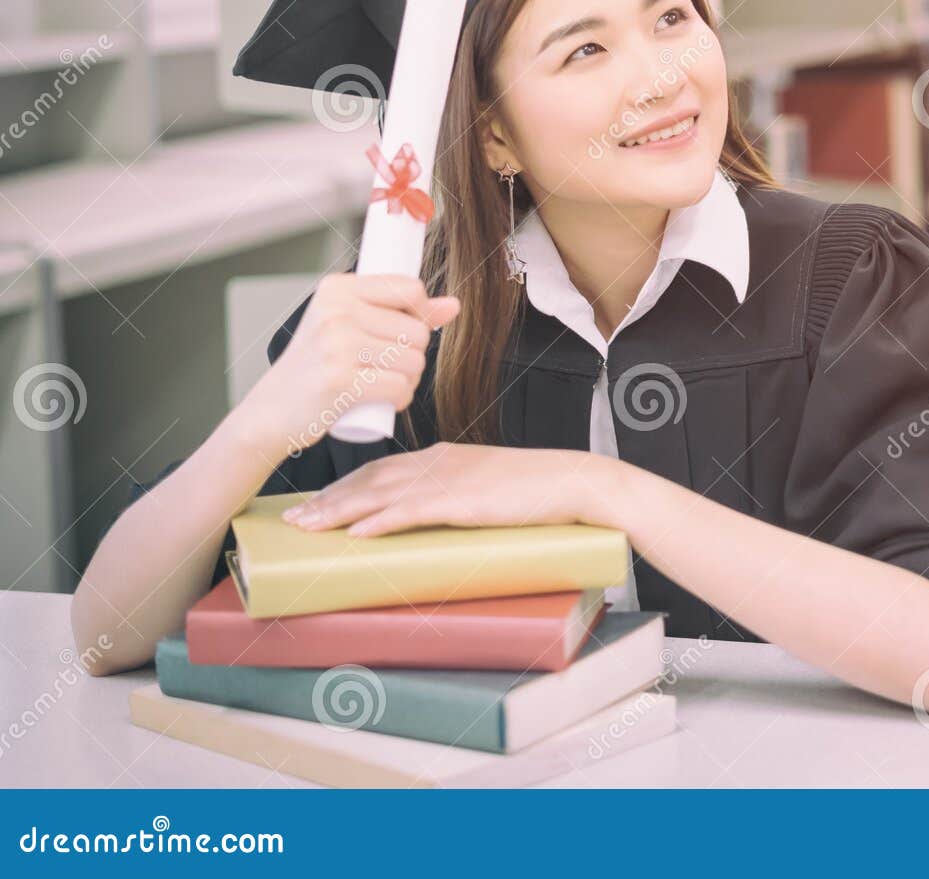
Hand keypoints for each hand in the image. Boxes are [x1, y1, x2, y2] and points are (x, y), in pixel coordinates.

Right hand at [246, 273, 458, 455]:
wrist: (270, 410)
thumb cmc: (316, 366)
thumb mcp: (351, 326)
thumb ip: (404, 312)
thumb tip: (453, 305)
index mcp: (338, 288)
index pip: (410, 289)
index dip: (419, 316)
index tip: (401, 334)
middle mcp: (336, 311)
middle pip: (417, 331)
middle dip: (412, 356)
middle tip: (384, 368)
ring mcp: (337, 345)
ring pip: (413, 361)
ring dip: (408, 380)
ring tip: (381, 383)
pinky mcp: (340, 381)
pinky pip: (400, 387)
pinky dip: (400, 400)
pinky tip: (383, 400)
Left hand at [278, 442, 634, 535]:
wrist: (572, 482)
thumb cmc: (538, 490)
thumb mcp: (490, 485)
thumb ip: (460, 493)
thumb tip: (441, 513)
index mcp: (445, 457)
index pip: (383, 469)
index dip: (346, 485)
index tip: (319, 499)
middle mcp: (439, 463)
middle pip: (370, 480)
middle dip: (328, 499)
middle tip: (293, 517)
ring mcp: (448, 481)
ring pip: (379, 495)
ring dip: (338, 512)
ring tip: (307, 528)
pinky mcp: (461, 501)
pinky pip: (410, 512)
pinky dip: (380, 522)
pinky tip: (357, 533)